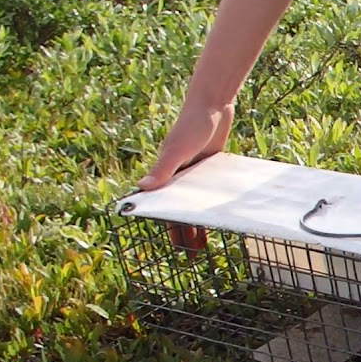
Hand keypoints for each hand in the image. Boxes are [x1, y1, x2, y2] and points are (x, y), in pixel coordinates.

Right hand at [136, 99, 235, 250]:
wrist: (213, 105)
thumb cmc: (191, 124)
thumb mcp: (177, 148)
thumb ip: (163, 168)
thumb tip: (142, 188)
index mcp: (164, 175)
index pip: (162, 208)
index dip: (167, 228)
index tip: (173, 248)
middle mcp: (176, 177)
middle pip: (178, 211)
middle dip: (183, 233)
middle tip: (190, 256)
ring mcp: (193, 174)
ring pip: (193, 205)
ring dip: (198, 224)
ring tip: (204, 246)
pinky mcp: (208, 168)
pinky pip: (208, 193)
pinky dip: (210, 206)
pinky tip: (218, 218)